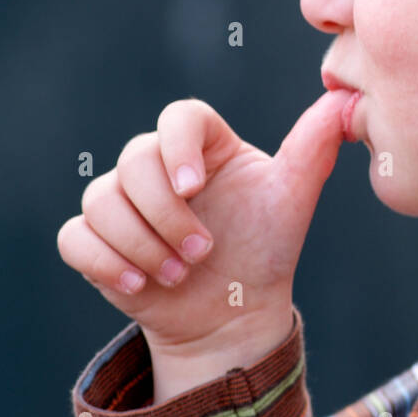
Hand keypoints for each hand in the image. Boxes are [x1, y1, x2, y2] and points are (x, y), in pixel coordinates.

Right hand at [58, 90, 351, 367]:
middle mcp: (158, 164)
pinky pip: (74, 237)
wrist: (234, 313)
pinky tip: (139, 284)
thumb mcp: (293, 199)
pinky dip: (105, 261)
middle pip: (134, 160)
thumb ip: (313, 148)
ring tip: (180, 274)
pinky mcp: (95, 240)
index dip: (177, 146)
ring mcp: (121, 200)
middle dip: (167, 215)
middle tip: (203, 252)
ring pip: (102, 199)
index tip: (195, 187)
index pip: (178, 116)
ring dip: (141, 243)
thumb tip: (343, 102)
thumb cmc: (265, 248)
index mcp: (204, 144)